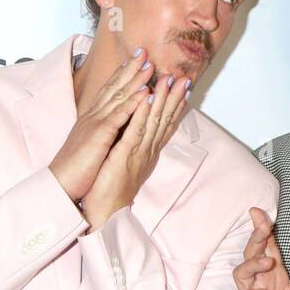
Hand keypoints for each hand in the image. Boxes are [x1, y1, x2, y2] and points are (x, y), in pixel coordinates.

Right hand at [49, 48, 153, 202]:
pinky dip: (133, 102)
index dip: (122, 73)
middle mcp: (94, 115)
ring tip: (149, 65)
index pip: (109, 90)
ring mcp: (96, 123)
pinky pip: (119, 115)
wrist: (61, 182)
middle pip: (114, 86)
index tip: (135, 59)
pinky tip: (145, 92)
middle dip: (130, 68)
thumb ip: (101, 128)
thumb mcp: (91, 141)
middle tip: (144, 51)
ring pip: (118, 96)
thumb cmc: (77, 165)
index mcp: (93, 117)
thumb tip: (112, 121)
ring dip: (135, 79)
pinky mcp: (99, 134)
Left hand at [79, 67, 191, 229]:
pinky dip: (142, 113)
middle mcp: (147, 149)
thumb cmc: (112, 186)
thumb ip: (136, 146)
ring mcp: (138, 151)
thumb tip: (141, 133)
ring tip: (169, 81)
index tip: (184, 88)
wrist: (104, 210)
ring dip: (162, 99)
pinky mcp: (126, 155)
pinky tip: (147, 98)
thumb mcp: (128, 162)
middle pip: (164, 120)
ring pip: (153, 121)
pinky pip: (136, 131)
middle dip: (175, 98)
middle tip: (184, 78)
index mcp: (147, 150)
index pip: (165, 124)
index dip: (175, 106)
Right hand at [232, 207, 289, 289]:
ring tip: (268, 262)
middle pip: (252, 254)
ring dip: (252, 264)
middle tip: (263, 227)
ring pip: (241, 273)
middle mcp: (262, 282)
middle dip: (256, 239)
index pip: (267, 247)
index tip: (259, 213)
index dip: (262, 230)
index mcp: (277, 275)